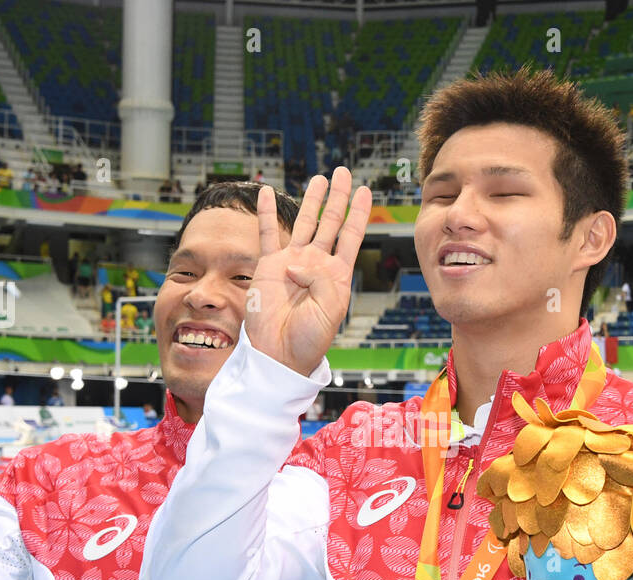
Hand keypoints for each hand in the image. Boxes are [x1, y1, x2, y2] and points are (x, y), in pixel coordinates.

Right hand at [246, 167, 372, 375]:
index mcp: (337, 275)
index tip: (365, 190)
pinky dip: (267, 214)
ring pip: (304, 223)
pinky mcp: (269, 266)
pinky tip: (268, 193)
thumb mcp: (330, 309)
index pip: (351, 235)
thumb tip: (296, 262)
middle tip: (341, 172)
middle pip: (330, 221)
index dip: (358, 212)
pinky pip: (268, 234)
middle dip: (337, 197)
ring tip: (319, 178)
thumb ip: (321, 280)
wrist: (280, 353)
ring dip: (311, 200)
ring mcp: (292, 262)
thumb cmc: (309, 338)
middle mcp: (316, 264)